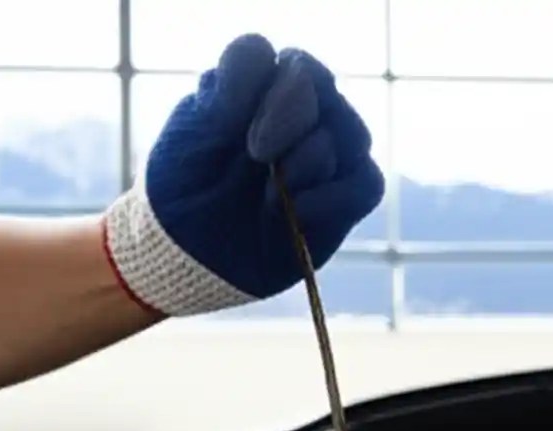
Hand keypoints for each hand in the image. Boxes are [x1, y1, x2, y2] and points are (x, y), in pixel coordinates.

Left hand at [104, 33, 384, 315]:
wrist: (188, 253)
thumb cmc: (185, 187)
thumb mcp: (192, 133)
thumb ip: (228, 90)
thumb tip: (268, 55)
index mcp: (264, 87)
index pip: (290, 62)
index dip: (270, 86)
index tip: (233, 124)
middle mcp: (304, 113)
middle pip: (324, 86)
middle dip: (288, 116)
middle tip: (255, 153)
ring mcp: (330, 154)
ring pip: (353, 133)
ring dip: (307, 162)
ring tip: (268, 193)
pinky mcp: (345, 200)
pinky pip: (367, 185)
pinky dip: (332, 199)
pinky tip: (295, 213)